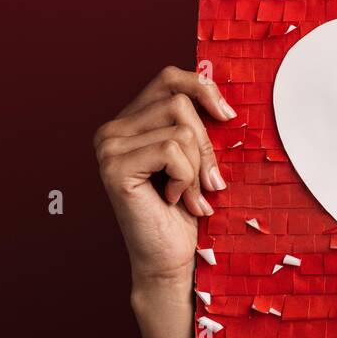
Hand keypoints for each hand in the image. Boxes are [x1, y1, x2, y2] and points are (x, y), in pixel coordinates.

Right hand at [94, 66, 236, 302]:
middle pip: (180, 102)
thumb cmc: (187, 211)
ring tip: (189, 195)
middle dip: (206, 145)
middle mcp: (112, 129)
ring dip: (197, 167)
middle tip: (208, 182)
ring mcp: (109, 147)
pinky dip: (186, 178)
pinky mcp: (114, 166)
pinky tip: (174, 199)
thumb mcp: (197, 158)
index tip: (227, 116)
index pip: (169, 78)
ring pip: (180, 128)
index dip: (203, 88)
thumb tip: (222, 100)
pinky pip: (171, 150)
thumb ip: (197, 125)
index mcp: (130, 121)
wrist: (170, 259)